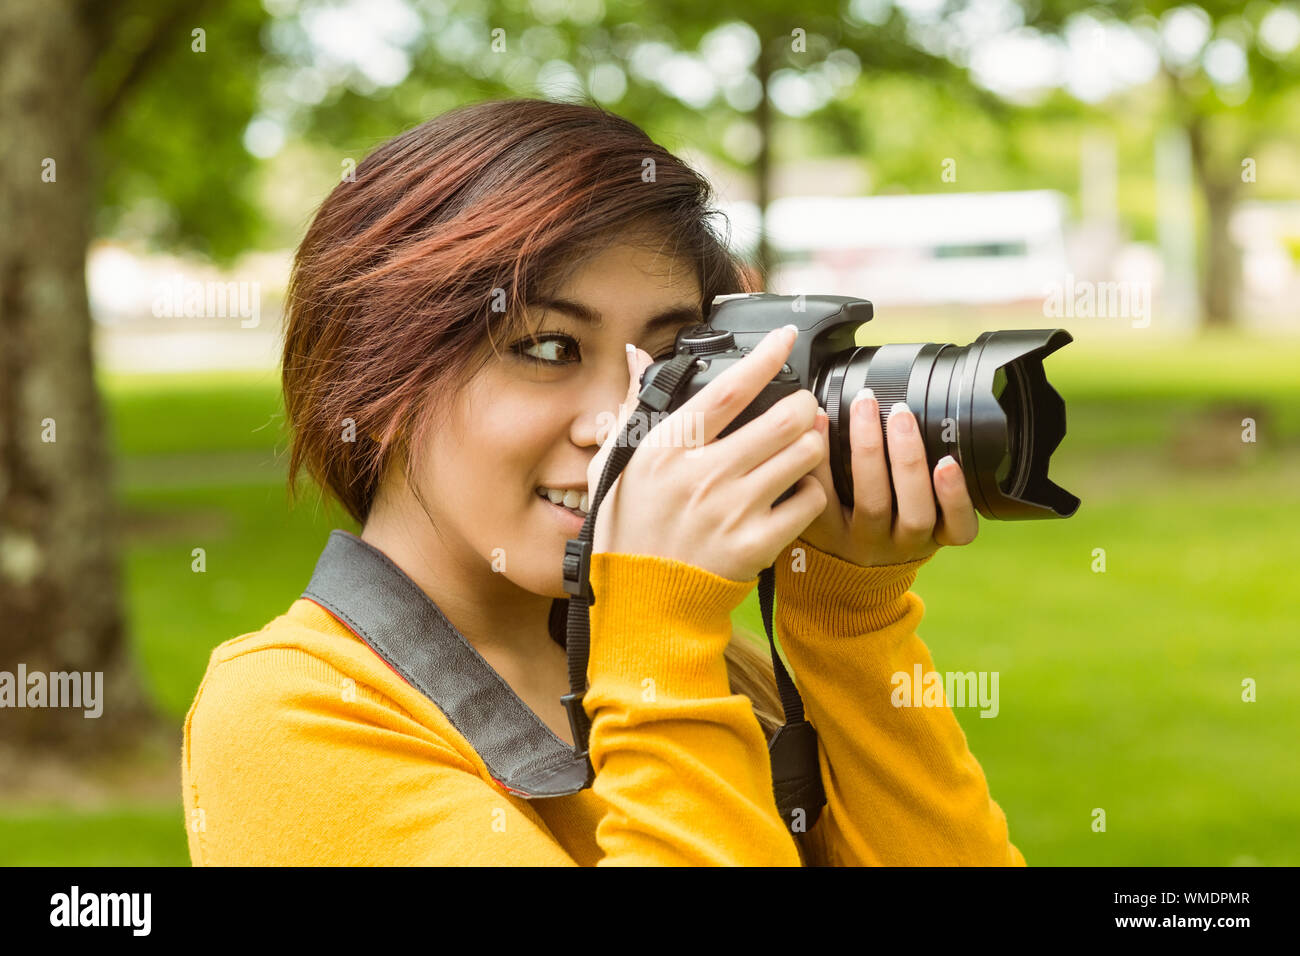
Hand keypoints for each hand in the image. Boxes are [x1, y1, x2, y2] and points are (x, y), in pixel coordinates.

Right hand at [588, 326, 827, 582]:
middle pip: (783, 418)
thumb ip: (634, 407)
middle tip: (802, 409)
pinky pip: (809, 502)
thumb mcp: (619, 465)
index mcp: (666, 449)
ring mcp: (731, 511)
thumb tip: (637, 355)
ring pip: (805, 455)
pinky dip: (811, 492)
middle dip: (803, 406)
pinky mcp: (756, 544)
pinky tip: (796, 493)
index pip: (727, 390)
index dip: (763, 358)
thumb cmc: (630, 531)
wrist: (644, 604)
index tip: (784, 338)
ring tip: (802, 449)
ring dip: (812, 445)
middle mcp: (701, 476)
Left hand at [797, 390, 978, 567]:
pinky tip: (821, 424)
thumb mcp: (918, 513)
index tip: (949, 462)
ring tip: (865, 409)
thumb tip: (922, 415)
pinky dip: (823, 458)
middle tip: (902, 414)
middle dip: (910, 460)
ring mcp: (861, 542)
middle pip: (914, 513)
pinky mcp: (825, 535)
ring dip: (870, 452)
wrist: (839, 568)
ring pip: (872, 504)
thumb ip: (928, 481)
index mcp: (932, 536)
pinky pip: (825, 496)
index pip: (958, 528)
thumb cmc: (886, 524)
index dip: (956, 497)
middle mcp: (899, 544)